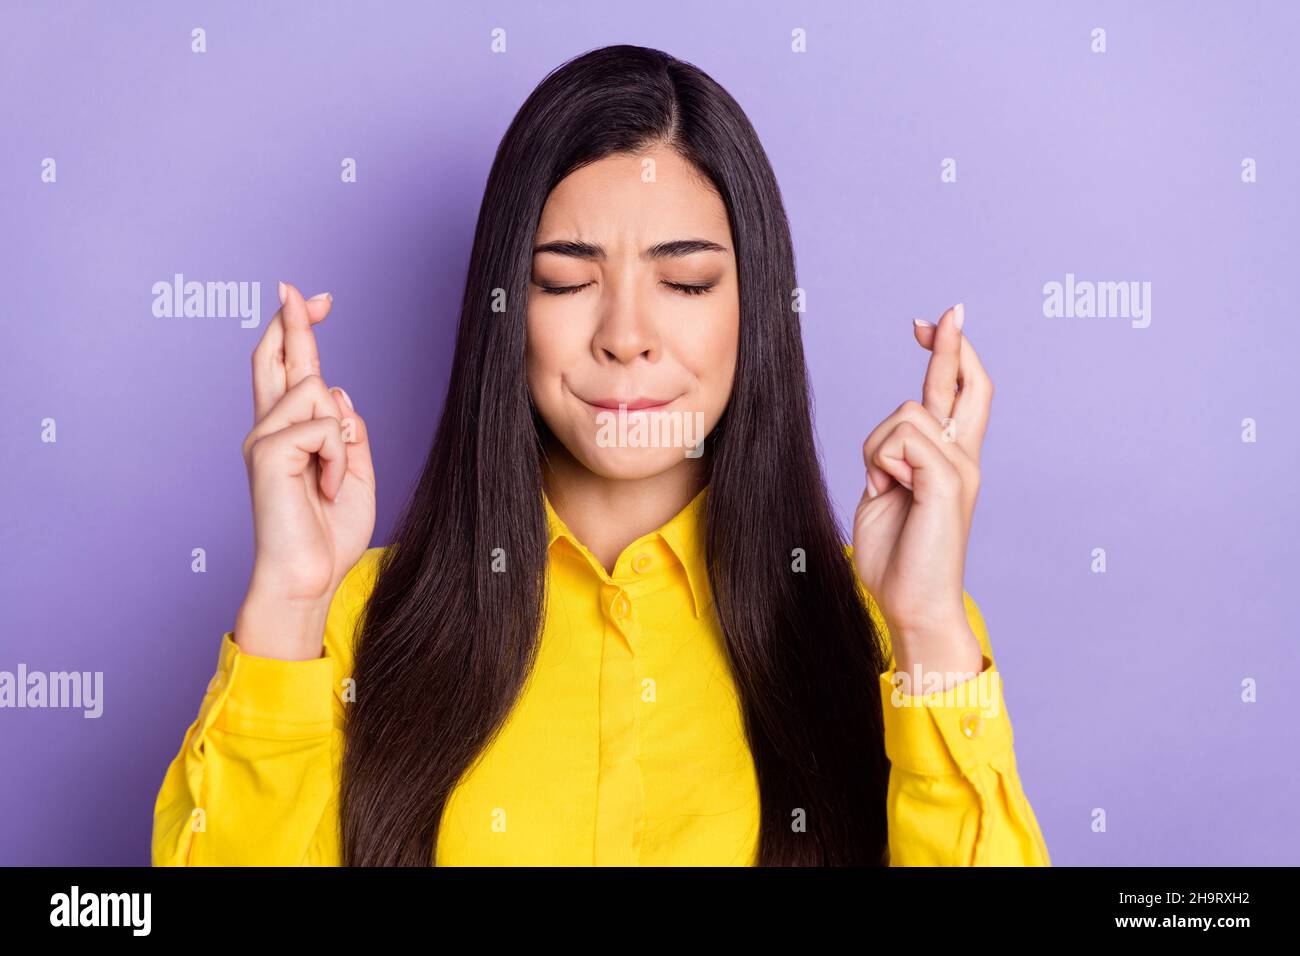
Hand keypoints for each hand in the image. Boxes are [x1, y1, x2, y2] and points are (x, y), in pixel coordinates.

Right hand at [235, 281, 376, 658]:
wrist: (309, 577)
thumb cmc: (329, 534)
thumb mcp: (354, 474)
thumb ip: (347, 432)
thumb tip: (338, 390)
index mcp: (289, 434)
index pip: (289, 370)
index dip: (297, 331)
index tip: (312, 299)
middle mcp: (268, 429)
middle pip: (277, 358)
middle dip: (292, 322)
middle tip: (298, 288)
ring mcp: (262, 439)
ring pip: (319, 391)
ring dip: (342, 438)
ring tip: (330, 481)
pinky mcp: (266, 453)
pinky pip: (323, 427)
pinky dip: (337, 458)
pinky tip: (323, 488)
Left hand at [852, 303, 992, 678]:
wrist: (911, 605)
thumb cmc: (896, 559)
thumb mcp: (885, 494)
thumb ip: (892, 461)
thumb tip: (890, 439)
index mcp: (947, 462)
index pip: (956, 396)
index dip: (947, 356)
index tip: (930, 326)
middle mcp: (962, 459)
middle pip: (967, 385)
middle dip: (952, 345)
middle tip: (944, 314)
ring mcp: (960, 468)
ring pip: (905, 413)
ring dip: (877, 447)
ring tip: (885, 488)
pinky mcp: (949, 481)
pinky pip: (901, 439)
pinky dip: (882, 462)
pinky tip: (889, 491)